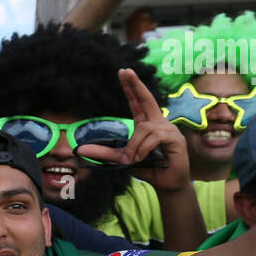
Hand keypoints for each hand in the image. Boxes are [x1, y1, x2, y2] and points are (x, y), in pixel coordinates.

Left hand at [77, 69, 190, 192]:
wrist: (166, 183)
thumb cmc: (148, 168)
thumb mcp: (121, 159)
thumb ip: (104, 153)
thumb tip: (80, 150)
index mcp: (147, 123)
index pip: (138, 101)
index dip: (131, 87)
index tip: (124, 72)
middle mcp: (158, 122)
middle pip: (147, 99)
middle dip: (135, 85)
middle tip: (125, 71)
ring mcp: (169, 129)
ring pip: (145, 128)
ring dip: (134, 145)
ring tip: (132, 159)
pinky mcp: (175, 138)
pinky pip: (154, 137)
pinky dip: (143, 148)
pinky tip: (142, 157)